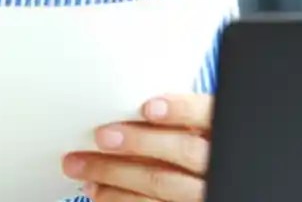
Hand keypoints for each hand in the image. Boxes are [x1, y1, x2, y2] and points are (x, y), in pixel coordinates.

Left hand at [61, 94, 212, 201]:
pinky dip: (120, 199)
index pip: (208, 115)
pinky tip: (98, 192)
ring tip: (81, 166)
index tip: (149, 108)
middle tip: (101, 136)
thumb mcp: (193, 131)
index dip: (182, 111)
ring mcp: (203, 192)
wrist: (198, 183)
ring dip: (115, 175)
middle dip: (138, 142)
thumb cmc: (190, 149)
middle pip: (183, 152)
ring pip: (163, 185)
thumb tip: (123, 108)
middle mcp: (218, 164)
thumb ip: (172, 120)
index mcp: (221, 132)